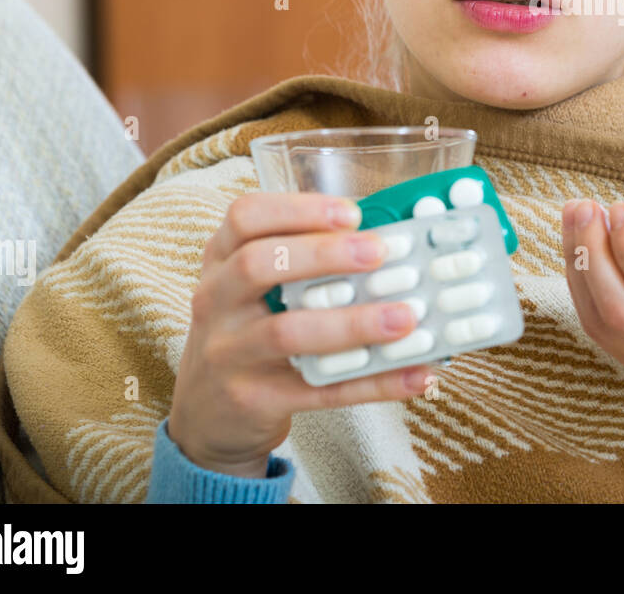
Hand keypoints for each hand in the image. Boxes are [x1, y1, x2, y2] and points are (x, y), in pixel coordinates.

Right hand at [168, 192, 437, 476]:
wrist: (208, 414)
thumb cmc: (249, 330)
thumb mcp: (255, 287)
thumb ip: (305, 259)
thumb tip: (392, 240)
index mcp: (221, 260)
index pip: (245, 217)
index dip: (298, 210)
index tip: (352, 213)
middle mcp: (216, 301)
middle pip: (257, 264)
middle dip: (323, 255)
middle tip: (380, 253)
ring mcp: (229, 353)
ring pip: (286, 333)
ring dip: (353, 322)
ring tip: (404, 317)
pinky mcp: (253, 399)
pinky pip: (319, 389)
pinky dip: (372, 382)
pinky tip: (415, 374)